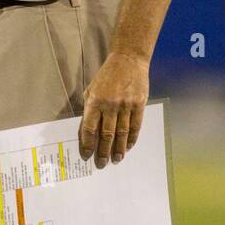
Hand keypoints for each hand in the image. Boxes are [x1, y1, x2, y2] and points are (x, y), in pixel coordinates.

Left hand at [79, 50, 148, 168]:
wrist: (128, 60)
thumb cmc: (107, 76)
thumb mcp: (91, 89)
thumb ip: (89, 109)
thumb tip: (87, 132)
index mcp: (94, 101)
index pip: (88, 128)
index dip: (87, 144)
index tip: (86, 155)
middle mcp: (110, 105)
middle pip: (105, 135)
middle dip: (102, 152)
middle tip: (101, 164)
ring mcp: (125, 105)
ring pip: (121, 133)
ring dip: (118, 149)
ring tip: (115, 160)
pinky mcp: (138, 104)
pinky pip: (135, 126)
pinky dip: (131, 139)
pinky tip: (128, 147)